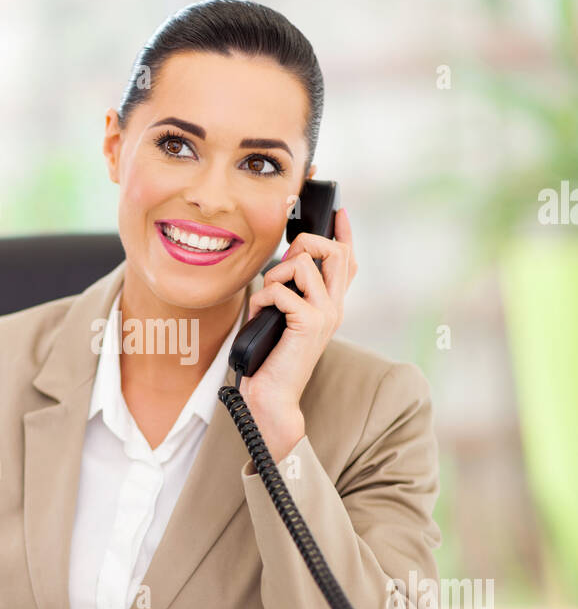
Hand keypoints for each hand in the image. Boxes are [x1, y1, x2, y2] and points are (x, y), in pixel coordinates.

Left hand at [240, 207, 356, 457]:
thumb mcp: (282, 318)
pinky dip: (262, 298)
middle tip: (286, 260)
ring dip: (274, 276)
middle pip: (334, 252)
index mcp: (330, 305)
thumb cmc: (271, 360)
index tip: (339, 211)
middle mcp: (334, 308)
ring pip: (303, 265)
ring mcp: (325, 315)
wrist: (272, 397)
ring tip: (266, 298)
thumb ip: (288, 293)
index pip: (348, 262)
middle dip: (306, 243)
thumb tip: (281, 265)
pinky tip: (259, 314)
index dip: (344, 233)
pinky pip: (282, 290)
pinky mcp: (308, 323)